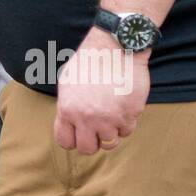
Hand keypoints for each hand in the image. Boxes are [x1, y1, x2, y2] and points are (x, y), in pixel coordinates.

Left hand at [53, 28, 148, 154]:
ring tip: (111, 113)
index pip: (65, 141)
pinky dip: (126, 122)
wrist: (115, 47)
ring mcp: (110, 118)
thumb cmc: (89, 61)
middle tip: (98, 128)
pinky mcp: (129, 115)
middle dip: (93, 140)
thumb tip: (67, 126)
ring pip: (110, 142)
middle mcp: (87, 118)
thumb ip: (67, 107)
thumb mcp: (67, 83)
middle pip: (88, 149)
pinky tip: (123, 105)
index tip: (79, 134)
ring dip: (111, 131)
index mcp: (67, 109)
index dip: (73, 139)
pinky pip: (127, 130)